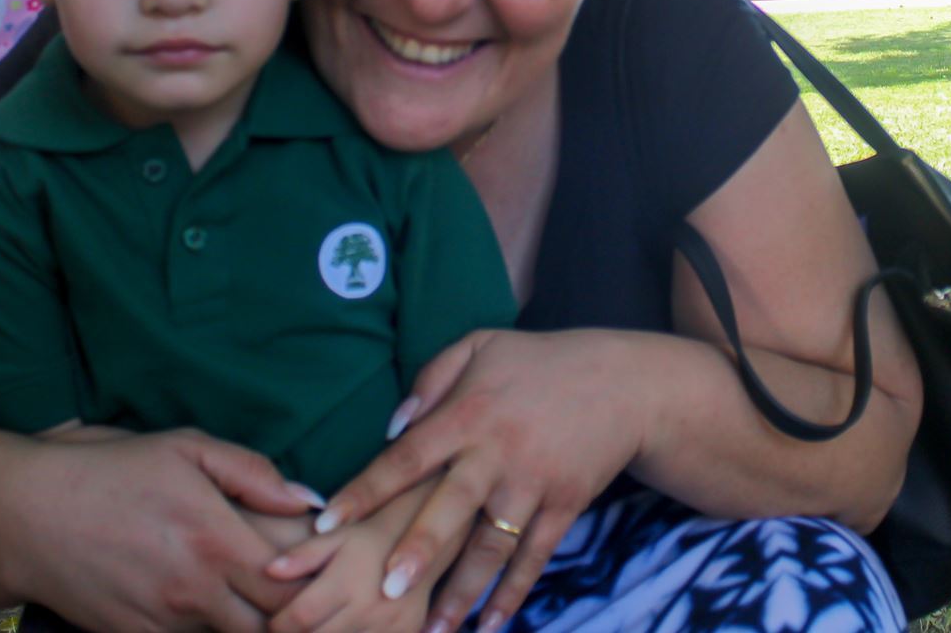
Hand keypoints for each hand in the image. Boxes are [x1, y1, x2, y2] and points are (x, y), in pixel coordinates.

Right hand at [6, 428, 321, 630]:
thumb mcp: (186, 448)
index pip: (291, 588)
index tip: (320, 569)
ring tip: (248, 594)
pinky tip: (204, 602)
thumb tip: (308, 501)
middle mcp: (194, 591)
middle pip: (267, 628)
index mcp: (215, 540)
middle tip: (293, 591)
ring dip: (243, 621)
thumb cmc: (112, 469)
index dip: (313, 585)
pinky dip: (201, 628)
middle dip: (288, 614)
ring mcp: (161, 622)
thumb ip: (253, 473)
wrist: (26, 515)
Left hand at [264, 481, 448, 632]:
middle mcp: (372, 608)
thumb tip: (268, 570)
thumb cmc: (369, 538)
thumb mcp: (336, 535)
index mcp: (350, 579)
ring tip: (315, 628)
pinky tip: (341, 630)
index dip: (278, 623)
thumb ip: (303, 554)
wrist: (422, 544)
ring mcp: (393, 629)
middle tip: (289, 629)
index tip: (272, 621)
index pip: (300, 617)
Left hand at [313, 330, 646, 631]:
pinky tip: (493, 625)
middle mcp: (497, 453)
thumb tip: (391, 426)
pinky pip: (534, 557)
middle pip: (449, 509)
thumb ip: (431, 378)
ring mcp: (533, 484)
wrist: (622, 382)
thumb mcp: (481, 347)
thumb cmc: (538, 362)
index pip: (407, 456)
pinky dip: (515, 594)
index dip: (366, 490)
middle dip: (418, 551)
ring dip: (463, 592)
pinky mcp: (564, 506)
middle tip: (386, 591)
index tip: (328, 523)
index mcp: (468, 413)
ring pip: (491, 547)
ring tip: (436, 631)